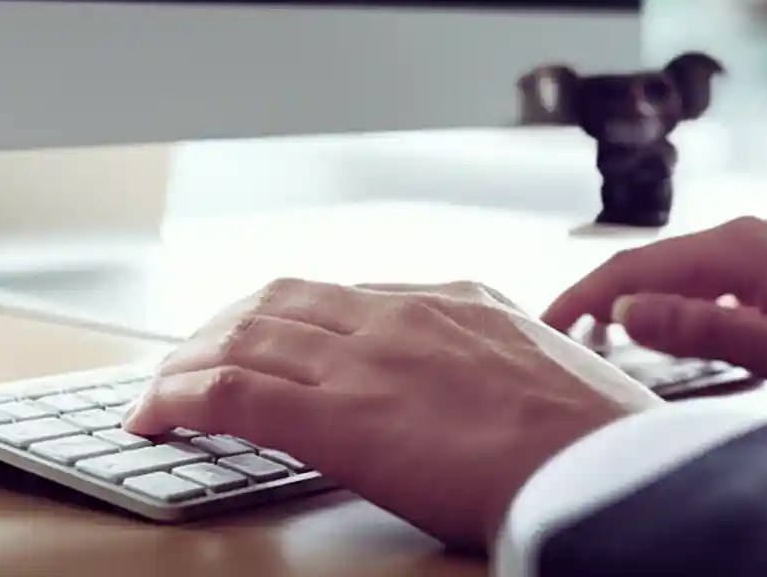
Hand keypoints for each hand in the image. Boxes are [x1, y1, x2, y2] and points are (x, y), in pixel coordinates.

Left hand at [124, 279, 659, 550]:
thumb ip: (494, 363)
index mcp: (450, 302)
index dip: (282, 318)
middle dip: (223, 328)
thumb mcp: (548, 372)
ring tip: (161, 389)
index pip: (337, 295)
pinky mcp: (340, 416)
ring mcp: (365, 359)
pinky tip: (153, 416)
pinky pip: (232, 392)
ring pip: (241, 337)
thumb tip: (480, 386)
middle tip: (194, 356)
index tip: (261, 338)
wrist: (614, 471)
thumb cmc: (600, 439)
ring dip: (188, 360)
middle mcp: (396, 315)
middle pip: (276, 301)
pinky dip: (178, 399)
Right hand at [543, 216, 766, 418]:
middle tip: (562, 338)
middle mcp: (750, 234)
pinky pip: (710, 280)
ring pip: (681, 271)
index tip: (546, 326)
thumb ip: (701, 329)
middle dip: (602, 296)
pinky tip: (668, 330)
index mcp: (742, 247)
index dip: (585, 296)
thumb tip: (619, 310)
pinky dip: (675, 304)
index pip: (638, 267)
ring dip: (637, 301)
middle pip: (654, 263)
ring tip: (601, 338)